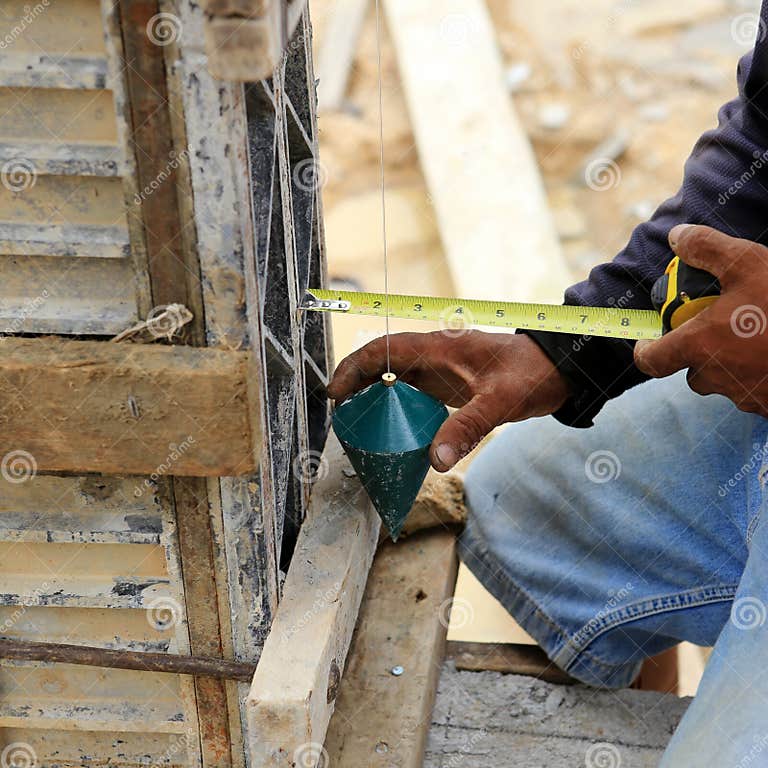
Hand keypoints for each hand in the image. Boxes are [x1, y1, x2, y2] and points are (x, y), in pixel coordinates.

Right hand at [328, 331, 570, 470]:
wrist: (557, 368)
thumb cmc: (530, 375)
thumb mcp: (500, 402)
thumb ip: (468, 428)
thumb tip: (435, 461)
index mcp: (438, 347)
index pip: (382, 349)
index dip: (353, 368)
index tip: (335, 394)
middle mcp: (433, 353)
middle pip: (380, 360)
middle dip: (353, 382)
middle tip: (338, 414)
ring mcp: (439, 366)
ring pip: (392, 374)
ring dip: (370, 392)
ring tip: (354, 421)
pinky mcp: (446, 381)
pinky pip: (409, 388)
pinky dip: (392, 402)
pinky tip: (389, 425)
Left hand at [635, 224, 767, 415]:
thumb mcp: (748, 262)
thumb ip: (707, 249)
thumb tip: (677, 237)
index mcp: (699, 347)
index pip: (652, 362)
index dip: (645, 350)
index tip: (649, 339)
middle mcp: (717, 378)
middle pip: (692, 371)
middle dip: (699, 352)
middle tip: (719, 327)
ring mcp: (746, 397)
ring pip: (725, 381)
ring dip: (731, 363)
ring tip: (755, 334)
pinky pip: (755, 391)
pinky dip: (759, 373)